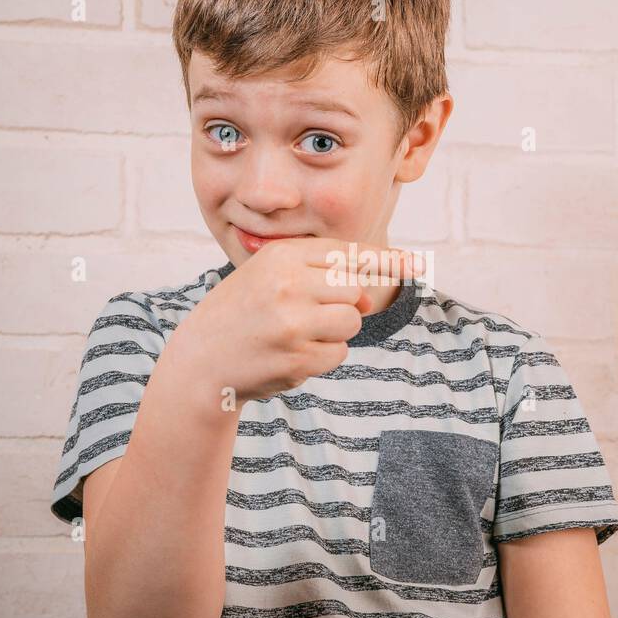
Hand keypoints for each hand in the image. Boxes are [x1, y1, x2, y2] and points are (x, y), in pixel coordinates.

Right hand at [171, 238, 421, 403]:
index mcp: (281, 257)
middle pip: (353, 289)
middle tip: (305, 315)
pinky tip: (289, 356)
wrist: (200, 362)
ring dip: (333, 332)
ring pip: (351, 322)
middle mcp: (289, 285)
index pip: (348, 254)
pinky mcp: (298, 359)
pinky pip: (338, 354)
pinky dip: (322, 358)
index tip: (417, 264)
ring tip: (295, 335)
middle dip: (340, 305)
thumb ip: (319, 276)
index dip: (385, 261)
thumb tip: (368, 296)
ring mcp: (294, 323)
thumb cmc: (240, 315)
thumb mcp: (268, 278)